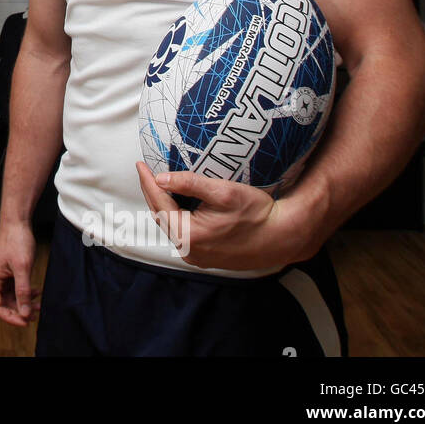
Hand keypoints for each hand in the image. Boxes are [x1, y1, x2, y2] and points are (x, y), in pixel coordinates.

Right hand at [0, 222, 38, 326]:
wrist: (16, 222)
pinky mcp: (7, 271)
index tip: (26, 321)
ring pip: (10, 297)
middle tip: (36, 315)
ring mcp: (0, 275)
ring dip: (24, 302)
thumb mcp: (22, 268)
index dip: (10, 317)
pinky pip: (14, 288)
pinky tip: (37, 291)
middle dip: (19, 311)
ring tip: (39, 305)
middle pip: (3, 304)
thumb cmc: (17, 241)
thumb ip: (23, 292)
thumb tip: (25, 313)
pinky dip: (25, 292)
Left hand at [135, 162, 314, 270]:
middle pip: (162, 217)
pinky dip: (177, 218)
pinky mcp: (206, 258)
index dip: (148, 182)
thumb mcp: (223, 192)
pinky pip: (183, 235)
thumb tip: (160, 179)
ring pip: (172, 227)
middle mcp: (189, 251)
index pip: (159, 204)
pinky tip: (178, 204)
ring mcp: (197, 257)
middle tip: (146, 171)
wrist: (284, 237)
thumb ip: (189, 184)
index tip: (140, 164)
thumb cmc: (257, 213)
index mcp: (189, 235)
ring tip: (158, 185)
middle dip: (152, 193)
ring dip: (164, 206)